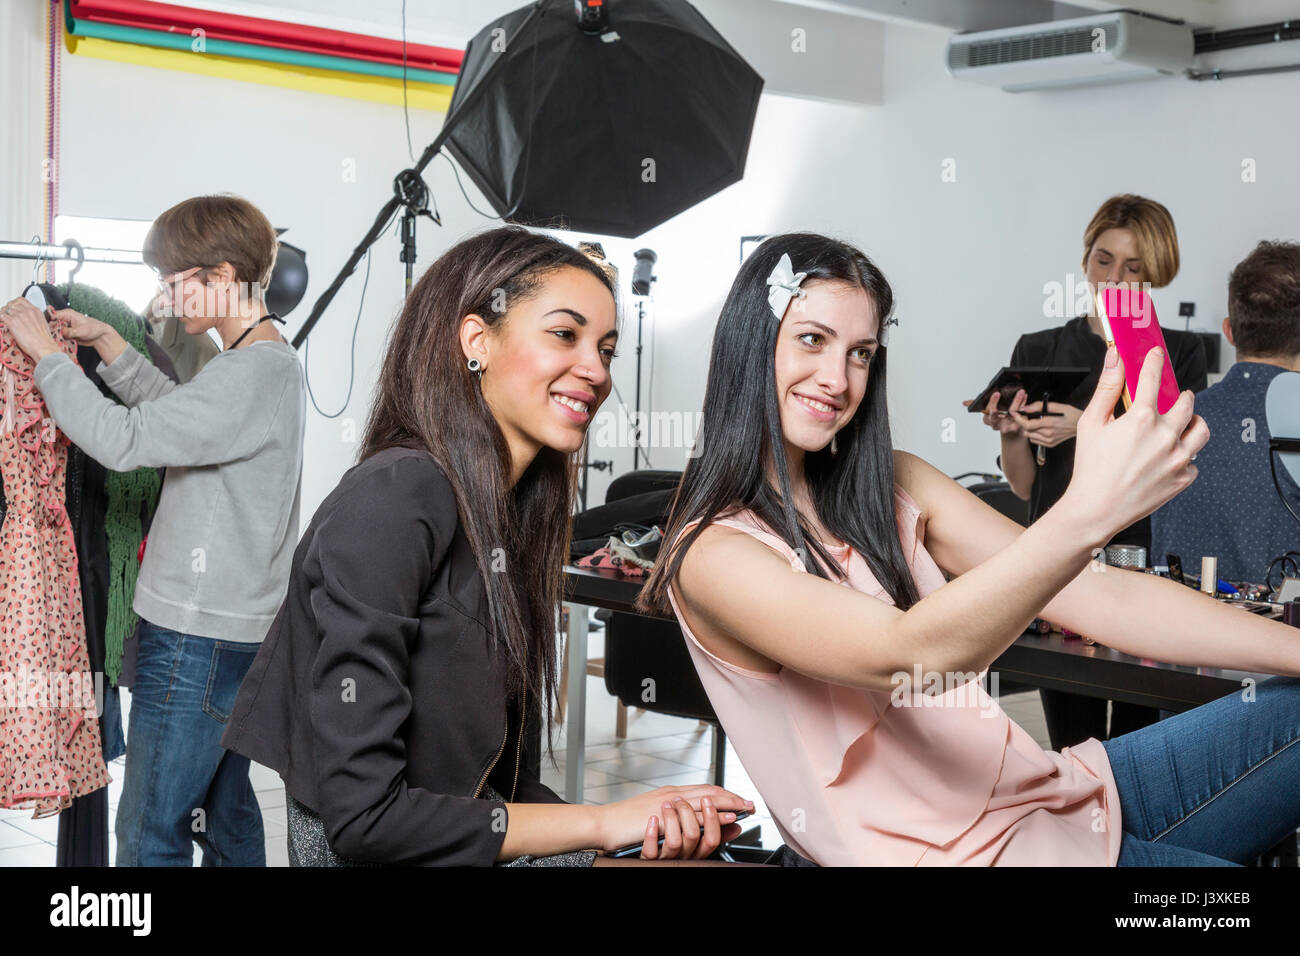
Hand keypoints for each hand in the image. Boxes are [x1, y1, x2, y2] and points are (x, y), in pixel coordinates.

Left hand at [1, 297, 62, 361]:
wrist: (43, 347)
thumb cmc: (44, 340)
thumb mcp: (43, 324)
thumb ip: (35, 318)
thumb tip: (29, 320)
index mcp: (35, 311)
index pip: (21, 300)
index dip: (15, 303)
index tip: (13, 308)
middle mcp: (27, 311)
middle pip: (12, 304)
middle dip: (8, 309)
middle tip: (7, 315)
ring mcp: (19, 316)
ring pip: (5, 309)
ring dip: (4, 314)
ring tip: (5, 320)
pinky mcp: (13, 322)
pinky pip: (1, 316)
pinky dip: (1, 319)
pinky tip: (3, 323)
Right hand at [53, 308, 107, 345]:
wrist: (100, 336)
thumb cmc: (94, 329)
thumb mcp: (82, 330)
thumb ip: (71, 332)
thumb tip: (62, 332)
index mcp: (67, 314)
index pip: (52, 315)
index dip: (49, 322)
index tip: (50, 330)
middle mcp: (64, 320)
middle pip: (51, 324)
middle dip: (52, 331)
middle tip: (55, 338)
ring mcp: (64, 327)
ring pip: (54, 332)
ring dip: (56, 337)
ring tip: (59, 341)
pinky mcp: (65, 334)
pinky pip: (58, 337)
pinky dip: (59, 341)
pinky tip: (62, 343)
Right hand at [598, 785, 753, 859]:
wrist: (605, 824)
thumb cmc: (626, 822)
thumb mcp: (655, 815)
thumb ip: (675, 814)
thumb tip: (693, 819)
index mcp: (671, 792)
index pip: (705, 789)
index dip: (725, 794)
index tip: (740, 800)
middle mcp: (673, 793)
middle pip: (710, 791)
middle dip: (732, 797)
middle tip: (750, 803)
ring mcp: (670, 803)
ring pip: (706, 799)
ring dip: (729, 803)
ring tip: (745, 807)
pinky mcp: (666, 814)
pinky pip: (695, 814)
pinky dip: (715, 814)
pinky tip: (727, 816)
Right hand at [964, 389, 1027, 436]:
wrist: (1012, 430)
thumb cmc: (999, 416)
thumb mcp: (987, 409)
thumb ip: (976, 404)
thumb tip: (964, 403)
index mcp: (989, 419)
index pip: (988, 411)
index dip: (992, 403)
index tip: (996, 393)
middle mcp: (997, 424)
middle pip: (1000, 414)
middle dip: (1006, 403)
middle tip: (1012, 392)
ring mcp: (1008, 426)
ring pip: (1013, 413)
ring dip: (1018, 402)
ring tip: (1022, 392)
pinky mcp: (1017, 427)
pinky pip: (1022, 416)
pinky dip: (1025, 406)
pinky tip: (1026, 399)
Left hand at [1013, 401, 1082, 448]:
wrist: (1080, 424)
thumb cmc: (1069, 414)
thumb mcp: (1055, 405)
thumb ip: (1038, 406)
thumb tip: (1025, 408)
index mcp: (1049, 423)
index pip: (1027, 424)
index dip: (1018, 419)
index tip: (1015, 414)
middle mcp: (1048, 434)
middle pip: (1026, 431)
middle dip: (1023, 423)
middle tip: (1027, 416)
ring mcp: (1049, 441)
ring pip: (1029, 436)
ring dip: (1029, 429)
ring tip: (1036, 422)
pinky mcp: (1050, 444)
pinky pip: (1035, 440)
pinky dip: (1035, 434)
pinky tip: (1041, 429)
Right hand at [1061, 345, 1209, 543]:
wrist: (1096, 509)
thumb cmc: (1089, 468)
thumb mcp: (1091, 423)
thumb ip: (1106, 388)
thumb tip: (1114, 359)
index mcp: (1141, 419)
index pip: (1153, 378)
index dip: (1154, 362)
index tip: (1155, 354)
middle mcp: (1165, 436)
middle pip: (1187, 403)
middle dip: (1181, 397)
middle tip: (1173, 399)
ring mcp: (1178, 458)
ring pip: (1202, 430)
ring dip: (1193, 423)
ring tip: (1181, 426)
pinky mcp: (1183, 478)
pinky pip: (1194, 461)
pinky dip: (1183, 457)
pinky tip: (1167, 459)